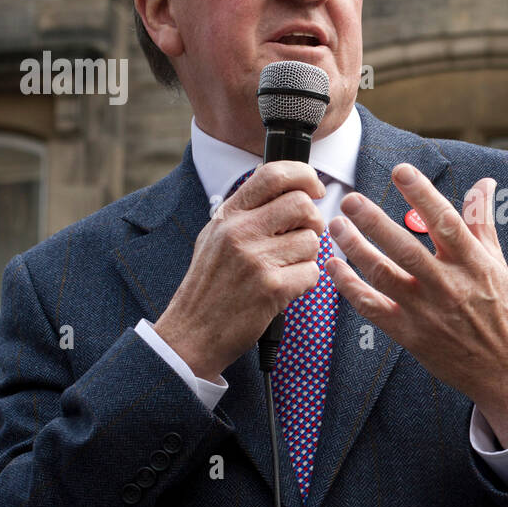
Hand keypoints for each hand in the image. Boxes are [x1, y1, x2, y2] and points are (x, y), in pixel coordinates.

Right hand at [154, 161, 326, 379]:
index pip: (273, 174)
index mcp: (228, 215)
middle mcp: (240, 232)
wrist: (192, 332)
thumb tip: (290, 191)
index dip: (304, 176)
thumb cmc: (209, 285)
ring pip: (311, 241)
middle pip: (302, 205)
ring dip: (307, 256)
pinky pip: (312, 273)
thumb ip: (247, 212)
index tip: (315, 188)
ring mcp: (256, 259)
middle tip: (305, 235)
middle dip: (313, 220)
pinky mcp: (272, 287)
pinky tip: (284, 288)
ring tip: (285, 268)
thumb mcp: (215, 237)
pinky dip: (305, 281)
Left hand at [326, 164, 507, 447]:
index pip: (445, 221)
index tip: (401, 171)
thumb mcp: (497, 263)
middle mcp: (448, 285)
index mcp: (473, 263)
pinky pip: (372, 307)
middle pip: (405, 247)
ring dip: (356, 248)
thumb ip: (482, 220)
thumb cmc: (501, 311)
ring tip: (338, 226)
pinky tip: (334, 267)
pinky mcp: (410, 334)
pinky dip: (350, 287)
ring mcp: (427, 312)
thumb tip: (483, 182)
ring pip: (383, 274)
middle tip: (350, 199)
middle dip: (374, 221)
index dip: (422, 195)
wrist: (504, 369)